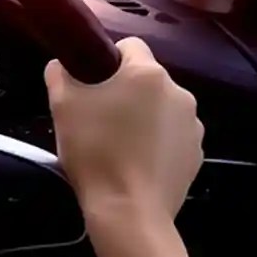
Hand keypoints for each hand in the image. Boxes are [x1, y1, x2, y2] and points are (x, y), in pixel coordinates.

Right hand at [45, 37, 202, 256]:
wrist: (128, 211)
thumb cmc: (94, 152)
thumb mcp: (62, 106)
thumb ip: (60, 73)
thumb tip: (62, 65)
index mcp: (148, 73)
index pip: (129, 46)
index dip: (107, 60)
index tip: (91, 84)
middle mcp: (179, 92)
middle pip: (146, 79)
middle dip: (126, 91)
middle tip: (99, 117)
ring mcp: (193, 125)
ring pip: (161, 107)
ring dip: (144, 116)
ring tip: (119, 144)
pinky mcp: (197, 153)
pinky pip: (173, 136)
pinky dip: (158, 142)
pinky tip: (137, 163)